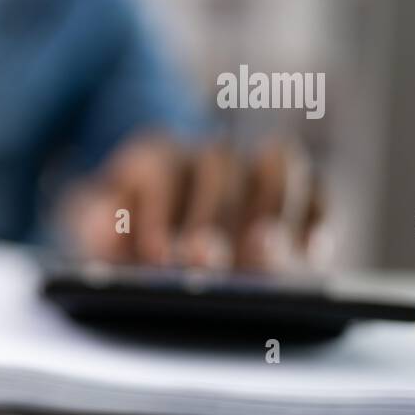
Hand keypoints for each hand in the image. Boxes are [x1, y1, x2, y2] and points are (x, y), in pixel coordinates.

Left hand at [60, 133, 324, 270]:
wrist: (155, 220)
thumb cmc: (125, 230)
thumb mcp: (97, 227)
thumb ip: (98, 227)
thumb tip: (109, 231)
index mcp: (152, 156)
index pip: (158, 172)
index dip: (160, 213)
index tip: (160, 256)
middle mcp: (206, 154)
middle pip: (219, 168)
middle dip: (213, 217)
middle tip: (208, 261)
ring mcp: (252, 167)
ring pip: (275, 165)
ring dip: (274, 208)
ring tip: (265, 254)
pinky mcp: (292, 190)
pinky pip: (315, 188)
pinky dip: (317, 216)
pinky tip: (309, 255)